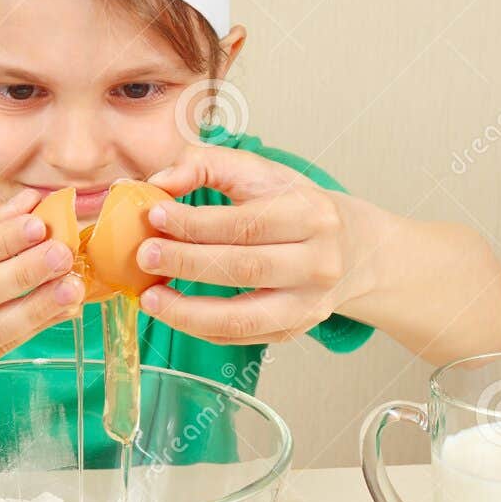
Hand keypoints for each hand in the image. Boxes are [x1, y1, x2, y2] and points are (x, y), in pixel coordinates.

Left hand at [137, 146, 378, 343]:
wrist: (355, 250)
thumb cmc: (298, 207)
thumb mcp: (263, 174)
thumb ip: (208, 165)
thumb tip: (160, 181)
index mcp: (311, 215)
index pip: (247, 223)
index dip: (197, 222)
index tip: (155, 215)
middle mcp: (317, 263)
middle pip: (245, 268)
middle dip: (187, 264)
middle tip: (145, 255)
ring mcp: (309, 304)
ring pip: (243, 316)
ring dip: (188, 312)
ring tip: (150, 298)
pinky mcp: (294, 330)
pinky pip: (241, 336)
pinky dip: (201, 327)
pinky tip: (173, 312)